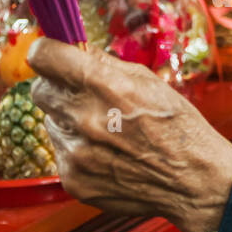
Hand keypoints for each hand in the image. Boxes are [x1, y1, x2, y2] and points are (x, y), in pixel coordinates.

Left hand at [28, 39, 231, 231]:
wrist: (193, 182)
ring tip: (105, 132)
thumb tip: (77, 49)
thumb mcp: (149, 81)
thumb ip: (105, 63)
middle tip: (84, 96)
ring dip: (69, 121)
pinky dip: (78, 150)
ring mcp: (75, 152)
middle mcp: (83, 118)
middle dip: (58, 88)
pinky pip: (60, 152)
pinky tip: (106, 154)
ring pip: (50, 122)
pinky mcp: (73, 180)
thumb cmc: (178, 128)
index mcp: (103, 85)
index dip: (47, 53)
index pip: (42, 55)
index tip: (53, 57)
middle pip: (39, 90)